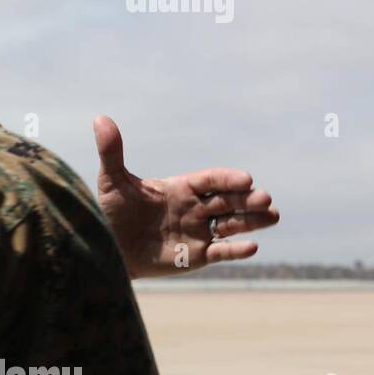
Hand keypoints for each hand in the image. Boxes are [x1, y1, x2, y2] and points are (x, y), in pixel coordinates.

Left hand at [93, 116, 280, 277]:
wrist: (108, 245)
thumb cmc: (110, 211)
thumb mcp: (112, 181)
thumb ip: (112, 152)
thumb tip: (100, 119)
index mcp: (181, 187)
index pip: (210, 180)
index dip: (227, 179)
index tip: (245, 178)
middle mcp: (195, 208)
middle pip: (228, 201)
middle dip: (247, 199)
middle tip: (264, 199)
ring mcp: (198, 231)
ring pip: (232, 224)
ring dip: (252, 220)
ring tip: (273, 215)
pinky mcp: (197, 255)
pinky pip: (222, 252)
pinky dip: (237, 250)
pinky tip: (252, 246)